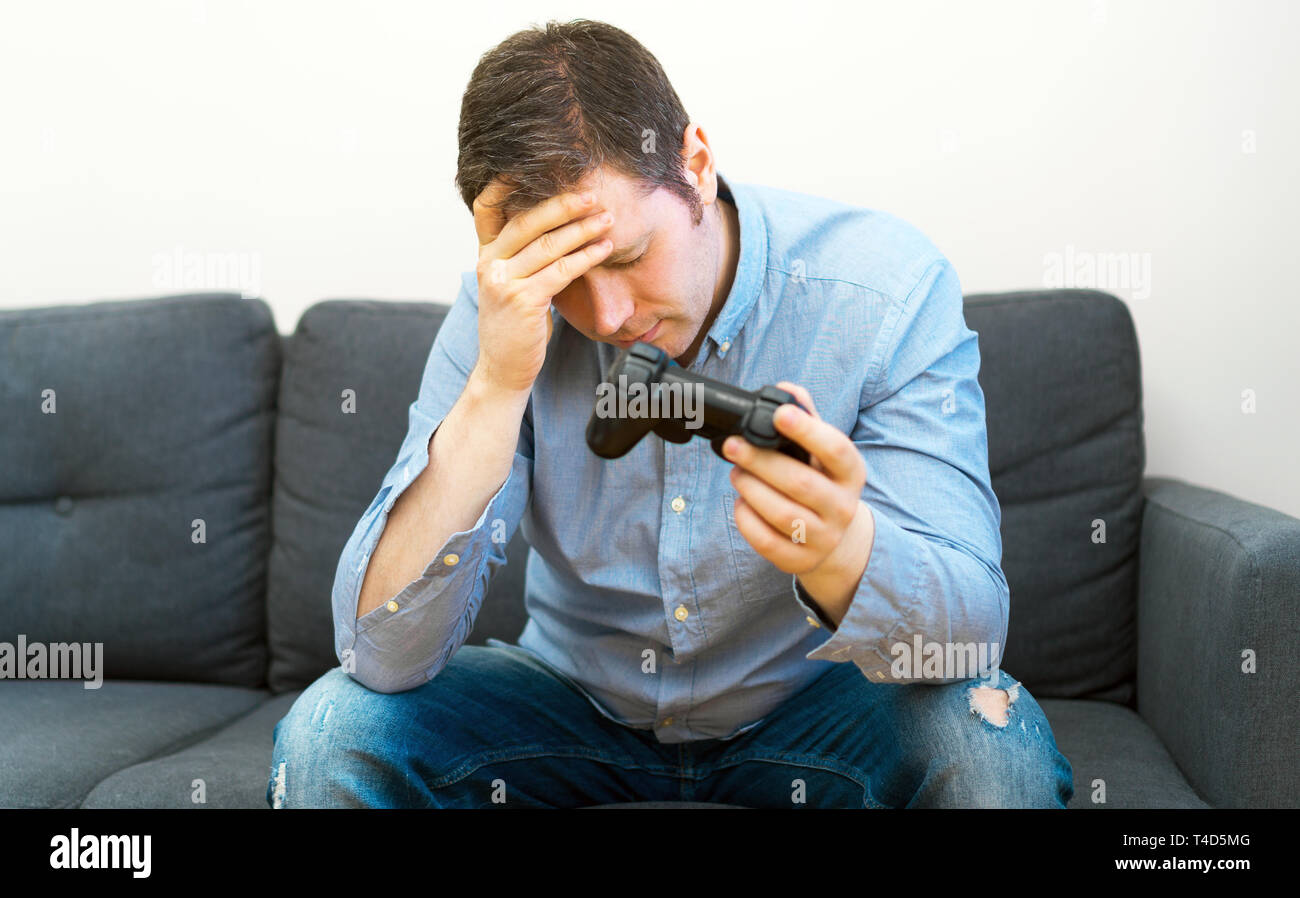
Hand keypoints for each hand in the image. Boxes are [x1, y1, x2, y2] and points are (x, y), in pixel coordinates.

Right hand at [471, 177, 616, 393]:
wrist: (503, 369)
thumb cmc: (516, 328)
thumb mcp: (511, 286)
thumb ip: (523, 258)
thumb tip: (556, 229)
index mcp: (486, 256)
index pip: (486, 209)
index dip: (503, 185)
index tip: (526, 166)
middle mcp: (490, 264)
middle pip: (526, 221)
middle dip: (562, 205)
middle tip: (591, 194)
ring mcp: (504, 282)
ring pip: (548, 245)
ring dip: (582, 229)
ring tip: (607, 219)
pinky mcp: (523, 301)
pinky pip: (560, 271)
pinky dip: (586, 257)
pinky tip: (604, 248)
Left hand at [723, 382, 873, 589]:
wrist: (835, 538)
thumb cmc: (821, 483)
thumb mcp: (821, 452)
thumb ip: (805, 418)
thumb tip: (784, 389)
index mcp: (851, 473)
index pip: (836, 449)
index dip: (807, 430)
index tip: (778, 414)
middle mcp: (843, 507)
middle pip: (800, 483)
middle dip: (760, 462)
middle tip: (733, 446)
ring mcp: (824, 538)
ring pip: (782, 514)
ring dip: (751, 488)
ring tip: (737, 473)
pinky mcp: (801, 561)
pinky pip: (767, 541)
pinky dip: (746, 519)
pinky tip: (741, 502)